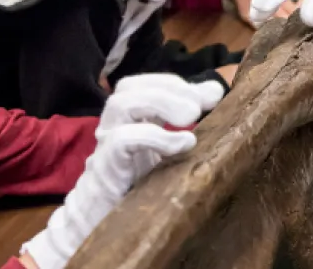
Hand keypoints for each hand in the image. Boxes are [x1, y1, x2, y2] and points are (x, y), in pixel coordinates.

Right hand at [20, 75, 222, 268]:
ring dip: (160, 103)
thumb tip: (214, 91)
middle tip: (201, 105)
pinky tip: (182, 145)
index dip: (176, 83)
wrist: (98, 229)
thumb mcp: (164, 153)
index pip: (142, 84)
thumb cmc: (134, 190)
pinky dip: (156, 136)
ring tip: (191, 118)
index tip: (212, 94)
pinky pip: (123, 139)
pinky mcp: (104, 168)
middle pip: (129, 87)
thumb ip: (185, 122)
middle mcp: (112, 127)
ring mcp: (105, 145)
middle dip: (169, 88)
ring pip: (122, 104)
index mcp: (126, 121)